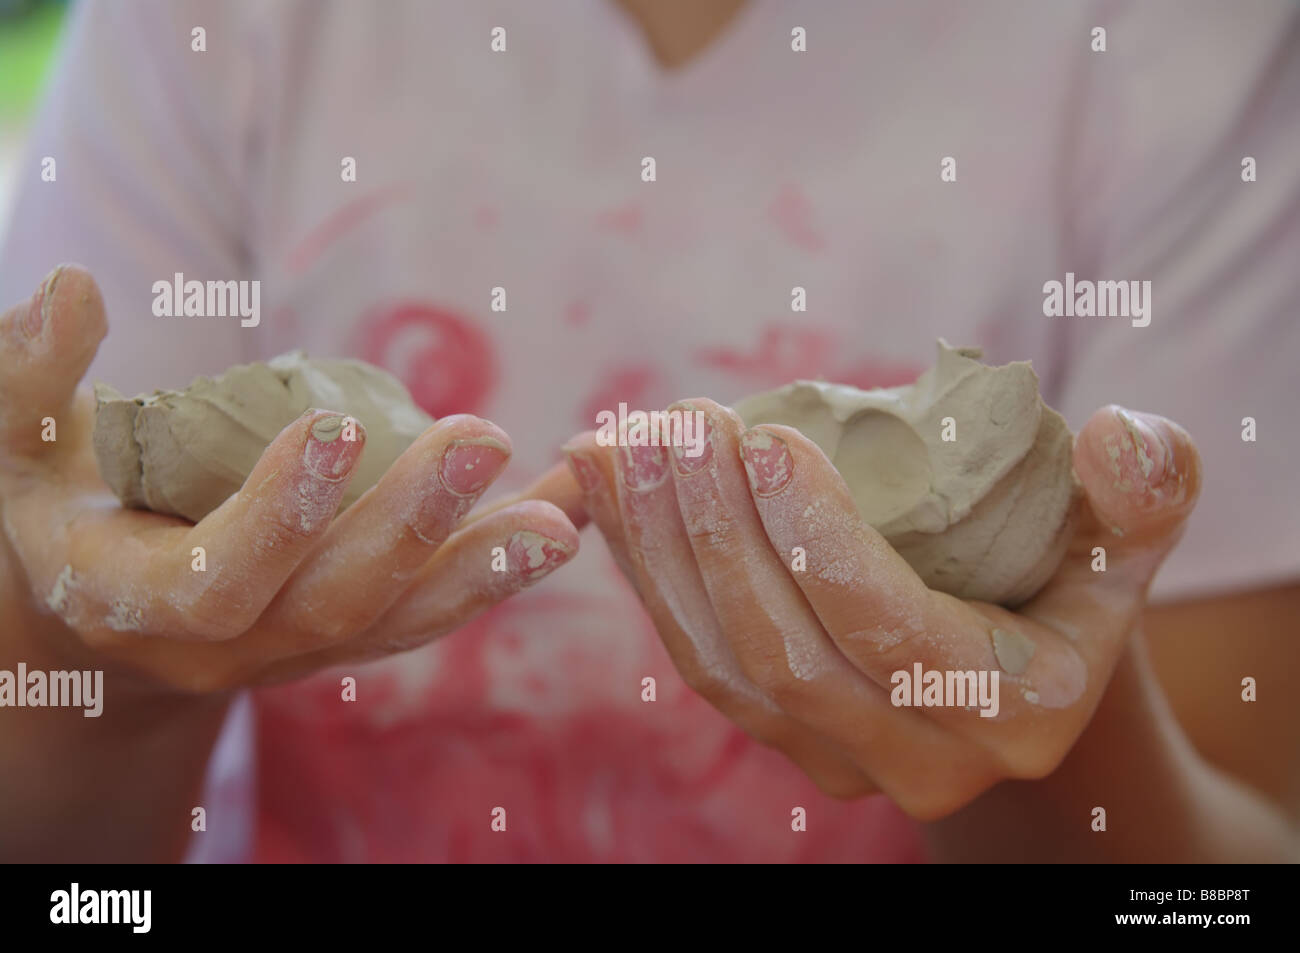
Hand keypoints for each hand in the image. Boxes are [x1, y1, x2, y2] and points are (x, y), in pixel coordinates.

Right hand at [0, 266, 580, 695]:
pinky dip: (501, 561)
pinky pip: (434, 606)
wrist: (105, 613)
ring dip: (488, 566)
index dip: (277, 515)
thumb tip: (74, 289)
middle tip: (485, 439)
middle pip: (336, 604)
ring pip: (404, 621)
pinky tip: (571, 512)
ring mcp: (303, 649)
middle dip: (413, 524)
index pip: (214, 579)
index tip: (336, 428)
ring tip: (566, 511)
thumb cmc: (62, 508)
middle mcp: (231, 648)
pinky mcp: (354, 634)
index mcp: (139, 602)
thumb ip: (30, 381)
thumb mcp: (19, 452)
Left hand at [563, 396, 1198, 817]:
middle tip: (680, 426)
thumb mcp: (1128, 537)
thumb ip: (1147, 491)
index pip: (894, 637)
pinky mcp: (778, 733)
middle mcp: (917, 759)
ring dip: (659, 548)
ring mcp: (836, 755)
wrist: (1015, 670)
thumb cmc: (1070, 585)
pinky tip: (610, 488)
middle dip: (719, 535)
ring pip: (721, 663)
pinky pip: (693, 659)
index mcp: (1013, 713)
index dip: (821, 542)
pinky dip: (643, 570)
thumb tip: (1112, 435)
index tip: (765, 441)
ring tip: (623, 443)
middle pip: (787, 655)